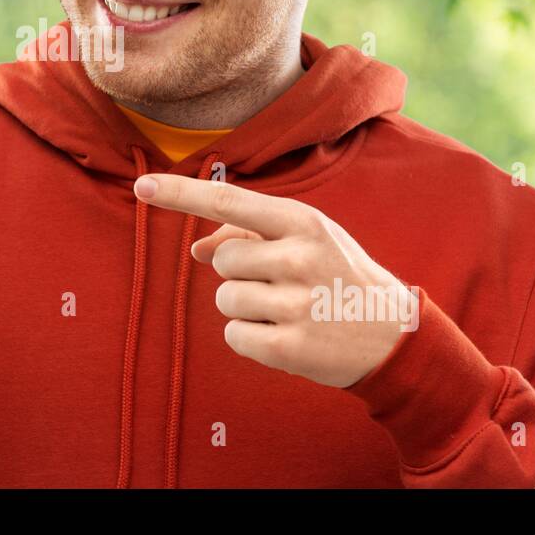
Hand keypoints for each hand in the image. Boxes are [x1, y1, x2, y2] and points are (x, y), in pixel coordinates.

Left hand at [134, 174, 416, 387]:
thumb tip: (195, 249)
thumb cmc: (335, 275)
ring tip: (287, 310)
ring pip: (224, 298)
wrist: (393, 335)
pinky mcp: (288, 348)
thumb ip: (250, 232)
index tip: (141, 186)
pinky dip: (248, 338)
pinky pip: (232, 336)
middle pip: (222, 259)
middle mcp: (299, 257)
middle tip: (283, 283)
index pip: (228, 201)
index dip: (180, 194)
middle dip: (239, 272)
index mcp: (303, 221)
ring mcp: (295, 304)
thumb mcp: (306, 239)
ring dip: (244, 307)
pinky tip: (285, 335)